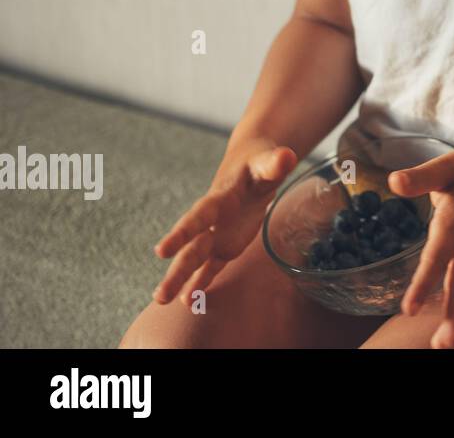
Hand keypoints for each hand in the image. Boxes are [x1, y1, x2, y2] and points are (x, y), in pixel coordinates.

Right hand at [151, 142, 297, 304]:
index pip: (198, 217)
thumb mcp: (267, 162)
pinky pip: (212, 266)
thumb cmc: (258, 164)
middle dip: (177, 271)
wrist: (249, 167)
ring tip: (163, 300)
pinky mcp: (225, 246)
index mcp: (218, 199)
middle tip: (159, 295)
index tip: (161, 252)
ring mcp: (217, 235)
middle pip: (192, 248)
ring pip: (196, 261)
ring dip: (181, 280)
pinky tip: (188, 301)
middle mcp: (212, 221)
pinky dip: (201, 282)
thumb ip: (274, 163)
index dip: (181, 234)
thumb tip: (287, 157)